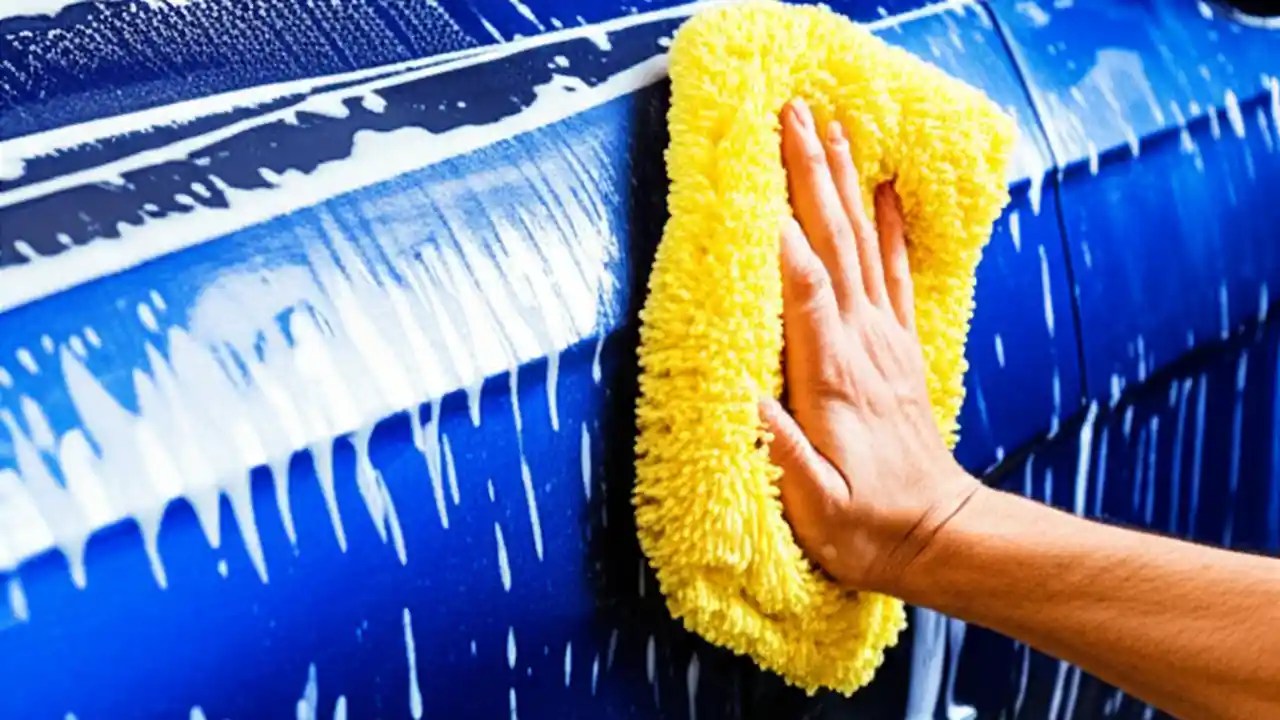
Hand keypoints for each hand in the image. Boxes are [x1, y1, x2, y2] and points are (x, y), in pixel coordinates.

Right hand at [762, 99, 980, 595]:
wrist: (938, 536)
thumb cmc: (867, 527)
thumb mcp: (817, 508)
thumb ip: (785, 454)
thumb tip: (747, 400)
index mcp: (832, 379)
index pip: (807, 292)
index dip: (785, 239)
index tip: (763, 186)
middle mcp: (863, 346)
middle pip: (837, 246)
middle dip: (813, 177)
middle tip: (794, 116)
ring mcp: (886, 341)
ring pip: (865, 245)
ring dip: (846, 183)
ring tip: (831, 127)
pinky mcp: (899, 348)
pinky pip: (897, 274)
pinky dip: (892, 226)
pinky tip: (886, 190)